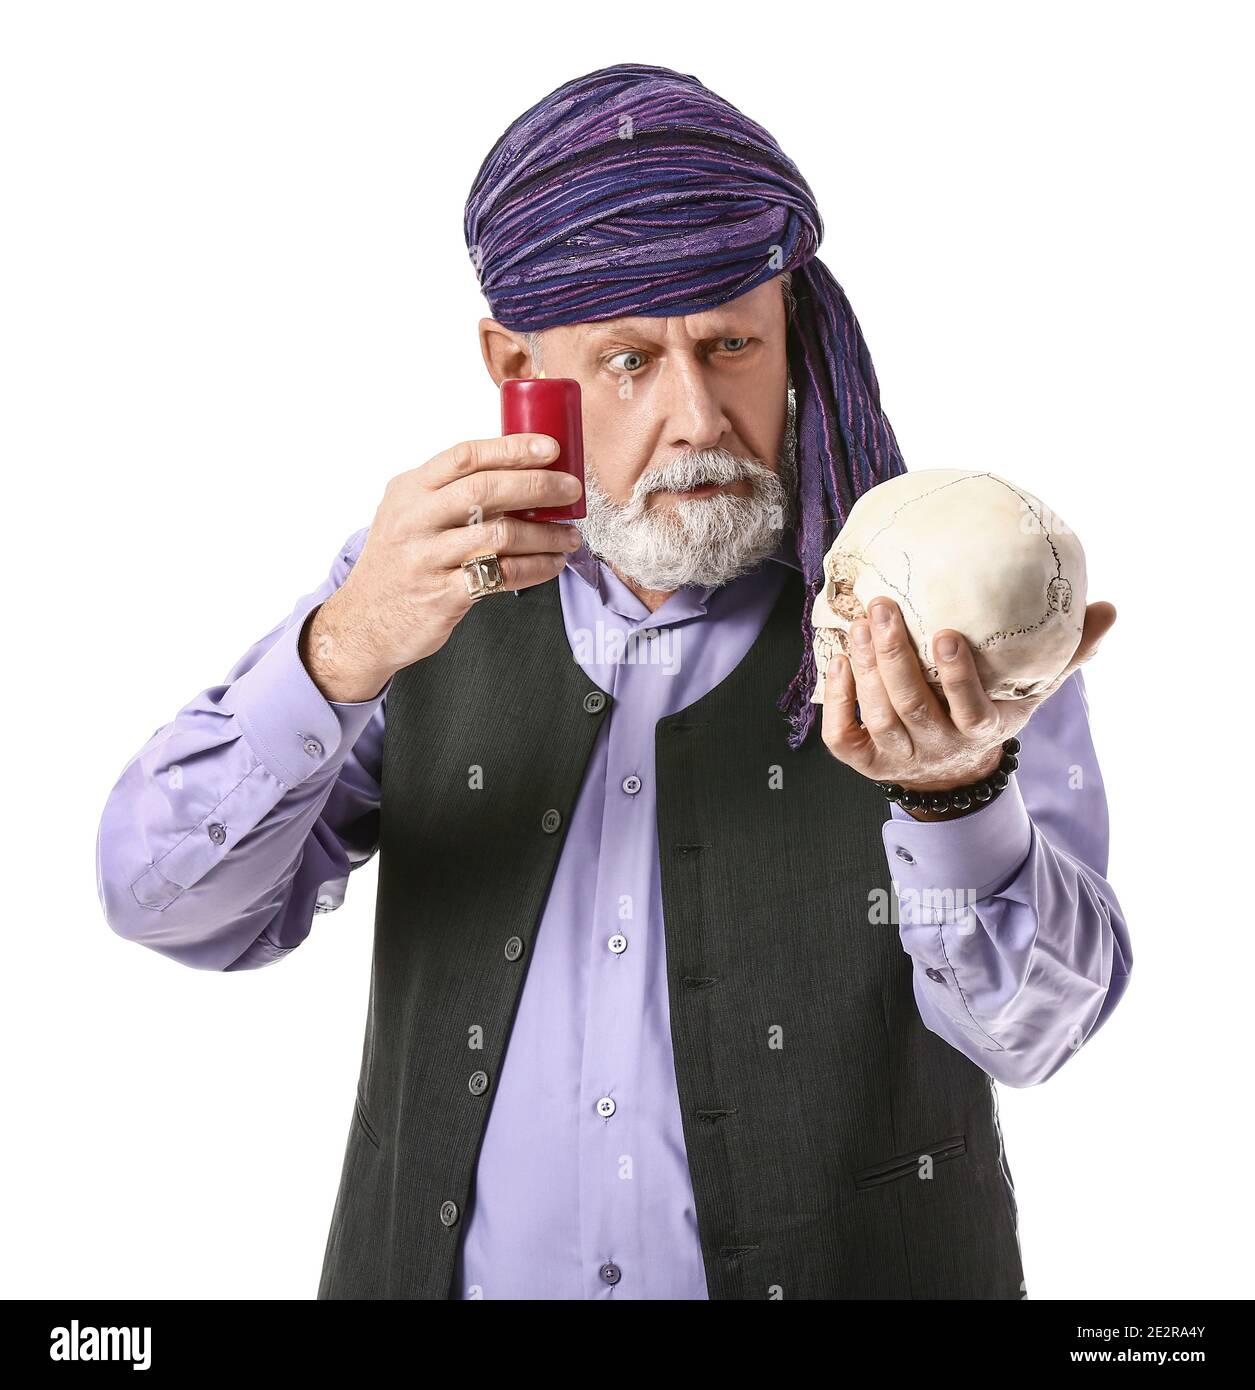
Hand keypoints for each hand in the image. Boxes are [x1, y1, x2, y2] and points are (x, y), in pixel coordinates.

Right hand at [301, 433, 583, 700]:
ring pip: (499, 535)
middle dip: (538, 486)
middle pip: (485, 491)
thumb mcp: (407, 515)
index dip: (511, 448)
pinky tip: (552, 564)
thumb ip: (448, 493)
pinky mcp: (442, 595)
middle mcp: (415, 520)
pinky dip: (535, 569)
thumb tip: (518, 473)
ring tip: (570, 536)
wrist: (364, 623)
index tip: (551, 448)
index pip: (465, 457)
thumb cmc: (398, 563)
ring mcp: (427, 559)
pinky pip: (501, 576)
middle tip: (572, 490)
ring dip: (544, 534)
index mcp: (409, 490)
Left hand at [820, 594, 1116, 809]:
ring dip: (865, 667)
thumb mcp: (1032, 690)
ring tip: (861, 622)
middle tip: (882, 607)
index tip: (946, 634)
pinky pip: (843, 735)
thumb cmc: (992, 712)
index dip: (955, 676)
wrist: (951, 773)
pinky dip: (836, 700)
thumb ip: (1068, 653)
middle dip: (894, 656)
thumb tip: (1109, 609)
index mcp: (980, 730)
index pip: (968, 709)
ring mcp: (898, 757)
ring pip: (878, 714)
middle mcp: (937, 747)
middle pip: (910, 705)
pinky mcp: (864, 761)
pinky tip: (836, 660)